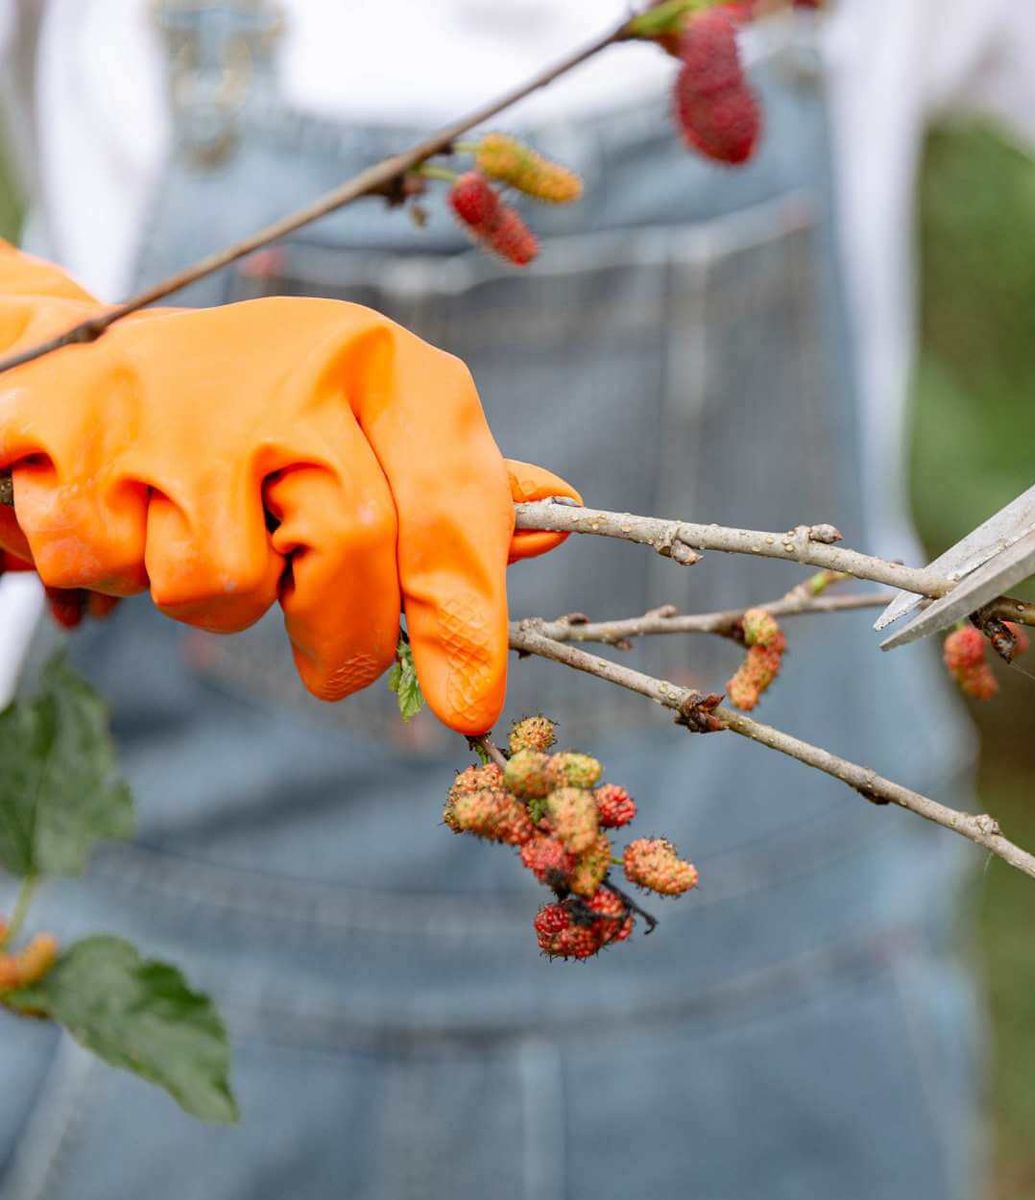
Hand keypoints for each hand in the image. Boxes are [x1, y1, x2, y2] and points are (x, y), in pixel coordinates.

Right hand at [0, 245, 577, 733]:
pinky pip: (109, 570)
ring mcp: (168, 403)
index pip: (445, 501)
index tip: (471, 704)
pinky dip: (119, 572)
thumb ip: (457, 485)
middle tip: (339, 662)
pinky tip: (131, 513)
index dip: (464, 617)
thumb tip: (558, 521)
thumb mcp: (376, 419)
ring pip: (219, 584)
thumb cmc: (271, 403)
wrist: (95, 343)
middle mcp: (282, 369)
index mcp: (377, 362)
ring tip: (210, 531)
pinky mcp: (62, 435)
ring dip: (223, 597)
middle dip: (346, 636)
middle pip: (345, 551)